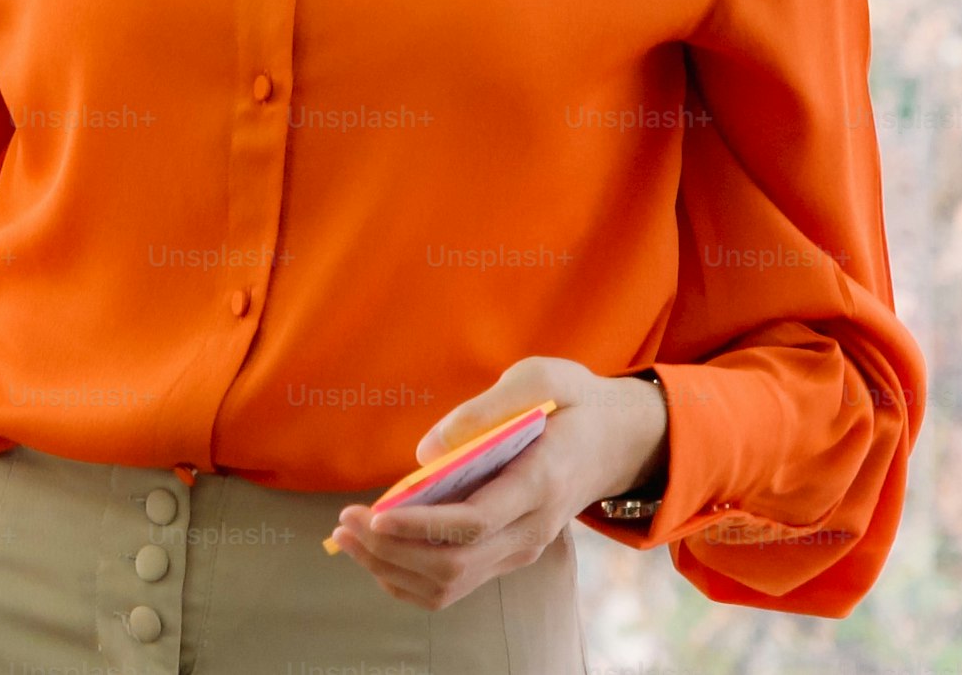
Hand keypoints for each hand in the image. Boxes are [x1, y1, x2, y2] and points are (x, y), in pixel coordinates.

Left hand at [327, 357, 667, 610]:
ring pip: (449, 584)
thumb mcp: (541, 377)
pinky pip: (453, 585)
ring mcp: (521, 549)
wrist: (619, 440)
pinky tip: (375, 550)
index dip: (419, 524)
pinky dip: (406, 577)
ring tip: (345, 536)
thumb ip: (485, 409)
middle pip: (452, 563)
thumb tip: (427, 453)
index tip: (374, 514)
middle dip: (390, 550)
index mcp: (541, 483)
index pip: (472, 522)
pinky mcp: (507, 555)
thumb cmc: (574, 401)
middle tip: (343, 522)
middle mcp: (532, 529)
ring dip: (391, 568)